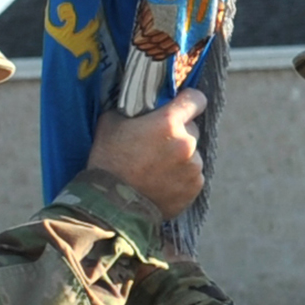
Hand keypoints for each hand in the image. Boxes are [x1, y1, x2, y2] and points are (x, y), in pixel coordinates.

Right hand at [86, 88, 205, 219]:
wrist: (111, 204)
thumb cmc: (108, 160)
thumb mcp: (112, 122)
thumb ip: (133, 108)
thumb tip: (141, 102)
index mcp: (169, 122)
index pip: (196, 99)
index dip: (189, 101)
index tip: (183, 105)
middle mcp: (186, 143)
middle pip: (192, 129)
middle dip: (178, 133)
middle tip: (157, 144)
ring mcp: (193, 168)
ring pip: (192, 154)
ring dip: (180, 157)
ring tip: (156, 168)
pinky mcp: (194, 188)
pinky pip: (192, 176)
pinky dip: (181, 177)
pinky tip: (161, 182)